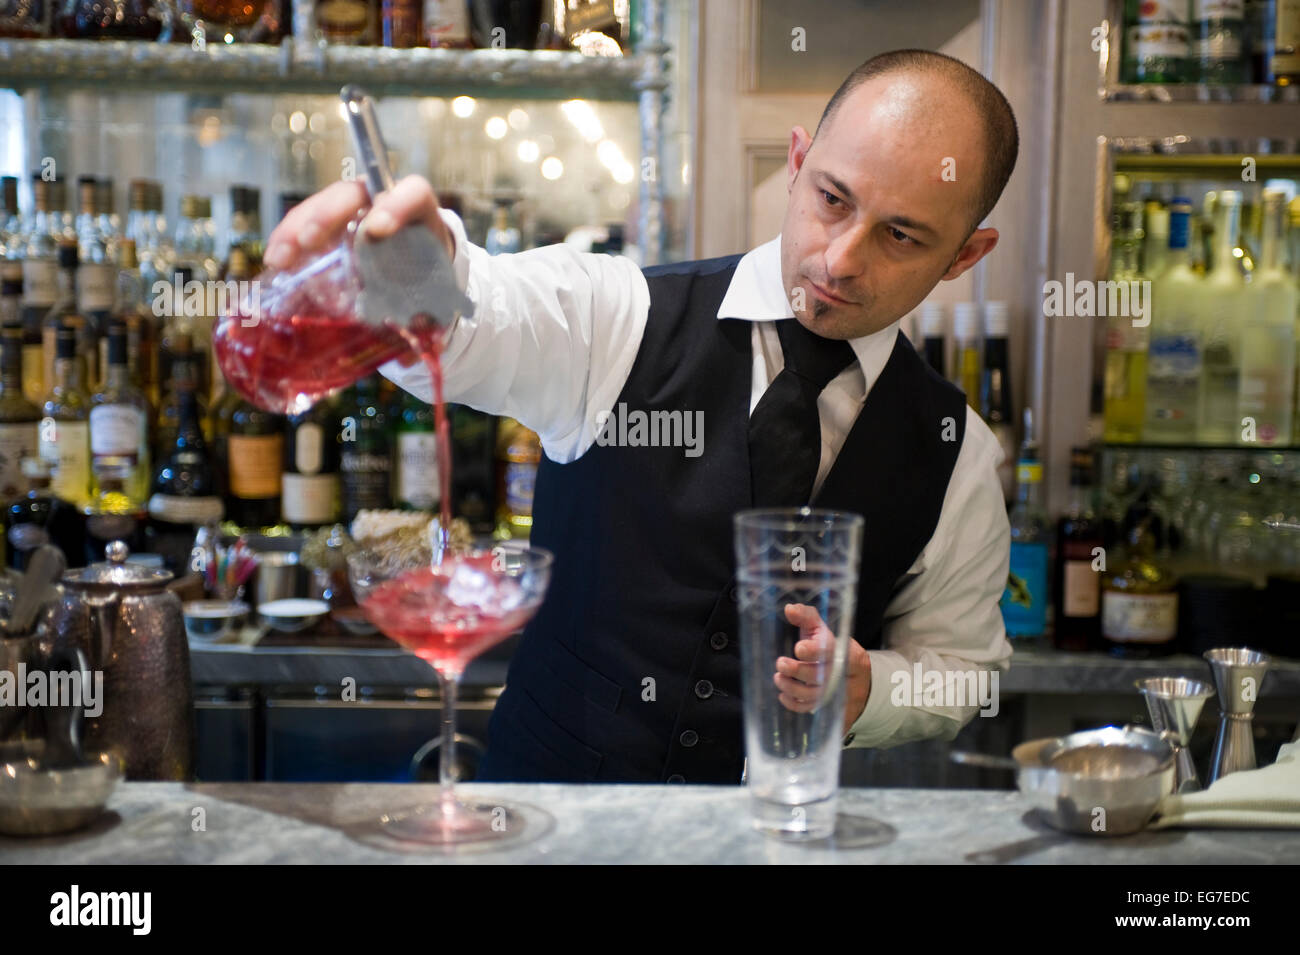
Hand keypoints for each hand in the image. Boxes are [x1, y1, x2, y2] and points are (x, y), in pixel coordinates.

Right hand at [263, 175, 455, 368]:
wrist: (417, 275)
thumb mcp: (432, 296)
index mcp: (418, 214)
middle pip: (351, 195)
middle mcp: (380, 203)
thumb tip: (408, 358)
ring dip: (295, 230)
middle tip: (310, 241)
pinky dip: (287, 242)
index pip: (411, 195)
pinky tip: (274, 264)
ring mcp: (349, 212)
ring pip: (319, 207)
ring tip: (279, 260)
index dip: (395, 206)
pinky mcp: (326, 227)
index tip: (377, 230)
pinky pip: (302, 225)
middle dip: (326, 215)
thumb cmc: (427, 281)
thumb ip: (424, 320)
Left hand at [773, 603, 871, 735]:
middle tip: (780, 663)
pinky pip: (810, 709)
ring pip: (813, 695)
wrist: (851, 673)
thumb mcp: (821, 628)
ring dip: (792, 688)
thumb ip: (806, 617)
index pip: (830, 651)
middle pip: (820, 676)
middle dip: (798, 671)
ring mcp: (832, 691)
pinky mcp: (824, 704)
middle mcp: (838, 672)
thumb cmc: (829, 646)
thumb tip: (789, 609)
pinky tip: (782, 695)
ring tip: (778, 678)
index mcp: (841, 650)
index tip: (798, 648)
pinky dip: (794, 705)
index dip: (814, 651)